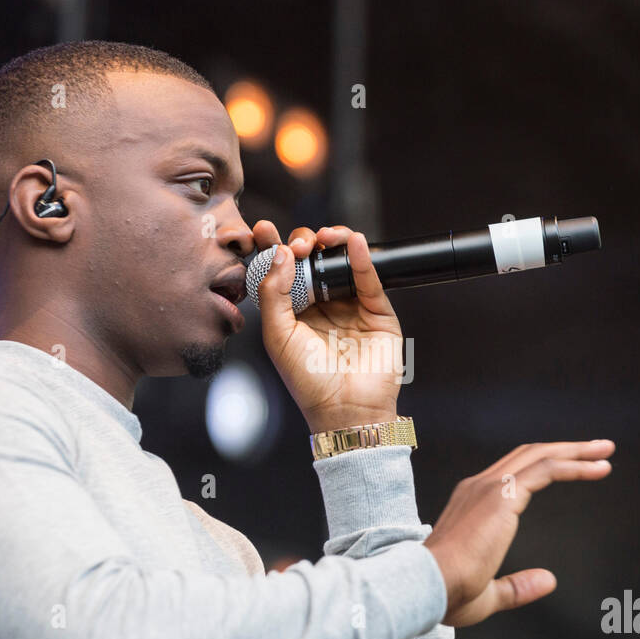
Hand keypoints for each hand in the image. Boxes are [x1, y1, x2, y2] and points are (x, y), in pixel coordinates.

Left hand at [252, 220, 403, 433]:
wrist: (345, 409)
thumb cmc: (308, 380)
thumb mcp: (277, 335)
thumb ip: (273, 293)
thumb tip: (280, 253)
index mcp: (292, 311)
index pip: (281, 270)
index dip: (273, 247)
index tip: (262, 229)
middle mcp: (321, 304)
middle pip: (311, 259)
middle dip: (302, 243)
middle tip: (297, 246)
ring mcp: (350, 305)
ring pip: (340, 261)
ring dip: (332, 241)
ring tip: (323, 237)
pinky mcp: (377, 311)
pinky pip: (369, 278)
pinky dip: (361, 257)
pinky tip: (353, 242)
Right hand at [422, 440, 615, 626]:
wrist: (427, 586)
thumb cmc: (448, 595)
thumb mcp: (488, 593)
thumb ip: (518, 587)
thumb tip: (550, 580)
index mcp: (472, 503)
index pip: (512, 472)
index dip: (545, 465)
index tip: (573, 466)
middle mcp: (478, 487)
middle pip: (529, 455)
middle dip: (566, 449)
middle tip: (600, 448)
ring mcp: (488, 488)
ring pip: (540, 456)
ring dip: (577, 452)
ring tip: (606, 451)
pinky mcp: (501, 495)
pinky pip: (546, 470)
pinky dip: (575, 466)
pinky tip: (599, 469)